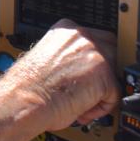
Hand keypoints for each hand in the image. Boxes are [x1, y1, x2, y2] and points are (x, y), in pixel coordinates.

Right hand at [4, 19, 119, 130]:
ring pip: (115, 73)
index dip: (93, 59)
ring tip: (81, 102)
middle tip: (87, 90)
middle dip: (104, 72)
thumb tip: (82, 68)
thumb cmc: (28, 85)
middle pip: (112, 50)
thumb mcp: (48, 56)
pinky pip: (115, 95)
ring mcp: (95, 53)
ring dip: (102, 91)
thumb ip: (69, 55)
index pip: (95, 38)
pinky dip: (101, 107)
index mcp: (66, 29)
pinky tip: (82, 110)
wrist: (24, 99)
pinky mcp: (105, 74)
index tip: (86, 75)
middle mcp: (82, 36)